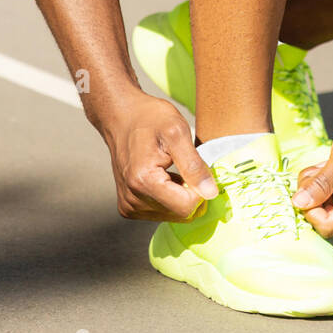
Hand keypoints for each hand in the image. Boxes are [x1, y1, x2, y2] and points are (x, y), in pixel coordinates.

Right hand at [97, 89, 218, 220]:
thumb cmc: (150, 118)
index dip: (201, 189)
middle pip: (181, 214)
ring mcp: (128, 206)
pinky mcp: (128, 207)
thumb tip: (210, 194)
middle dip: (192, 194)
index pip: (187, 207)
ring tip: (174, 170)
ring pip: (173, 215)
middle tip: (188, 167)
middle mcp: (132, 199)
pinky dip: (170, 197)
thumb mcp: (178, 132)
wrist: (122, 117)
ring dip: (181, 195)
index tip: (198, 168)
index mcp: (143, 181)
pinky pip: (162, 212)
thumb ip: (194, 165)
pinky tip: (165, 177)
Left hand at [291, 104, 332, 236]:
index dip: (309, 207)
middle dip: (314, 195)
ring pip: (324, 211)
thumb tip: (298, 203)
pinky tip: (331, 168)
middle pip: (324, 220)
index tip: (308, 180)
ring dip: (317, 188)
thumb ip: (322, 181)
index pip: (327, 226)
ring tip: (326, 164)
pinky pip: (330, 202)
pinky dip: (324, 185)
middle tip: (318, 168)